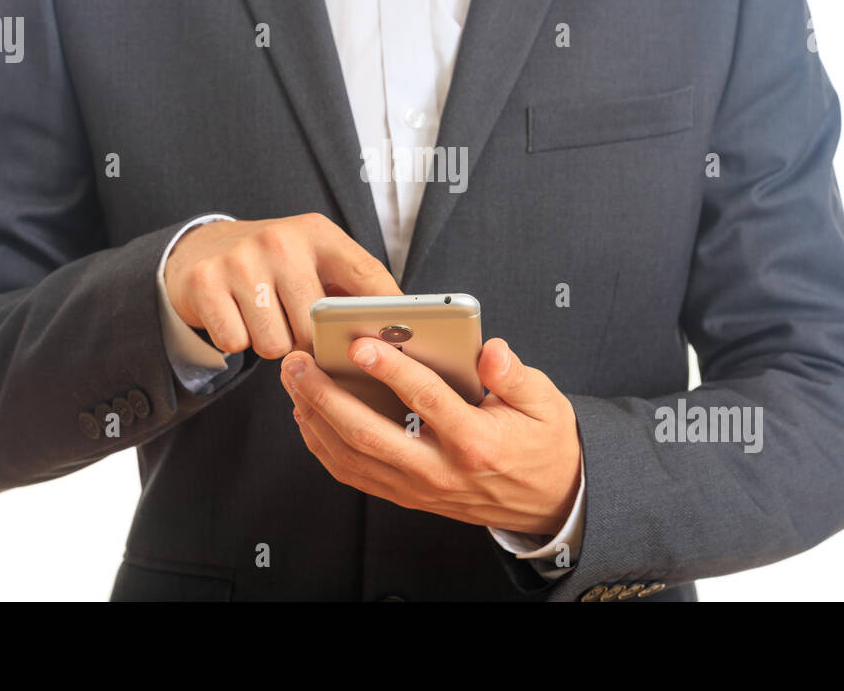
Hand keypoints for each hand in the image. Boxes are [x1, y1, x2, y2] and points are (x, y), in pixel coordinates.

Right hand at [164, 213, 400, 358]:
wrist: (202, 248)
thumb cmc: (274, 265)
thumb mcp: (314, 260)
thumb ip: (352, 288)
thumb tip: (397, 334)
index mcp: (318, 232)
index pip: (366, 275)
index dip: (384, 312)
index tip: (397, 338)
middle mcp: (280, 240)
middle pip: (313, 327)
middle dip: (306, 340)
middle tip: (294, 324)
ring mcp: (240, 260)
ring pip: (275, 343)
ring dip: (271, 342)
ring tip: (263, 316)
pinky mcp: (205, 282)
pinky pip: (236, 343)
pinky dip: (237, 340)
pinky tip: (235, 315)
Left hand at [281, 337, 582, 537]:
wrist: (548, 500)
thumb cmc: (542, 443)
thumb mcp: (545, 402)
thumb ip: (514, 374)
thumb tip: (490, 349)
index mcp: (476, 441)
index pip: (425, 401)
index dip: (390, 370)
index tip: (360, 344)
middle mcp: (441, 470)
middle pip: (369, 434)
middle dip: (326, 395)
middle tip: (300, 362)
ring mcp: (419, 488)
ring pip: (352, 457)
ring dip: (315, 418)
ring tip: (294, 382)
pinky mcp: (407, 495)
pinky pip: (354, 473)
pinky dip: (323, 445)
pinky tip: (307, 416)